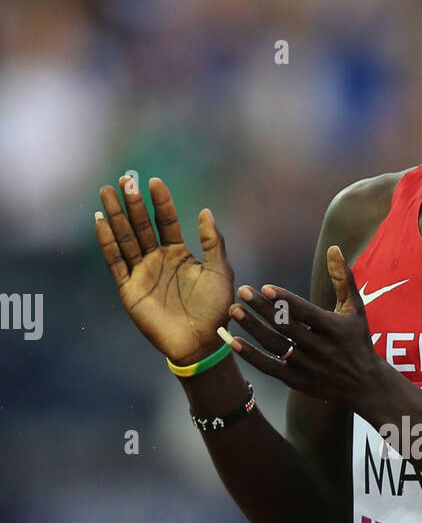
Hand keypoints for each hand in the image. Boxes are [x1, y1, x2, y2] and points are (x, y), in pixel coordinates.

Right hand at [96, 175, 234, 365]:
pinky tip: (100, 222)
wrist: (201, 342)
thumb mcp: (220, 272)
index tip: (155, 181)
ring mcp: (142, 273)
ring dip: (115, 216)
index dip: (160, 202)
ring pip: (125, 239)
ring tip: (106, 192)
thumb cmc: (215, 309)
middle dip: (132, 203)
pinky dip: (107, 243)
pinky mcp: (130, 289)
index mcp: (179, 254)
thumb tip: (205, 211)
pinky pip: (116, 262)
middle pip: (141, 226)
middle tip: (124, 179)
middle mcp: (157, 260)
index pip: (165, 221)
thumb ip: (213, 242)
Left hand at [223, 246, 382, 406]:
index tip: (265, 288)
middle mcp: (320, 349)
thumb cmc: (357, 340)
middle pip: (286, 327)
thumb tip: (334, 248)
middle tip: (242, 292)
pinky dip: (250, 354)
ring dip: (253, 328)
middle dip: (262, 309)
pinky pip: (269, 366)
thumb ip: (343, 278)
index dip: (285, 301)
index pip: (306, 313)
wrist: (365, 385)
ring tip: (234, 310)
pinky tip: (232, 340)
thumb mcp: (355, 309)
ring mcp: (307, 366)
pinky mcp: (297, 381)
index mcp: (333, 329)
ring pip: (275, 345)